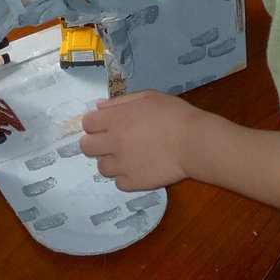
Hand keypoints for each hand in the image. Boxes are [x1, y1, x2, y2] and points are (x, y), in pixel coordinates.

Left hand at [80, 90, 199, 191]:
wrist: (193, 141)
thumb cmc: (174, 114)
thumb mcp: (148, 97)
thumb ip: (120, 101)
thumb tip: (98, 106)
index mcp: (115, 119)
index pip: (87, 123)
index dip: (95, 124)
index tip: (106, 125)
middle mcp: (113, 142)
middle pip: (86, 147)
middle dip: (96, 144)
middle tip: (113, 143)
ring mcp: (122, 165)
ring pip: (102, 168)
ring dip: (112, 162)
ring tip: (130, 157)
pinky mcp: (133, 182)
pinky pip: (119, 183)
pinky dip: (126, 177)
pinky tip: (139, 169)